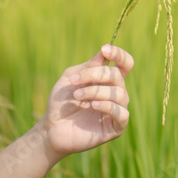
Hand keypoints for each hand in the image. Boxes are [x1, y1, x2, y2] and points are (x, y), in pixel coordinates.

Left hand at [38, 44, 132, 158]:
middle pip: (117, 76)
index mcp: (108, 81)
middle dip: (95, 75)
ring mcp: (117, 110)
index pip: (125, 64)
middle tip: (74, 81)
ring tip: (77, 96)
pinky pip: (121, 113)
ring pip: (119, 94)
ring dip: (95, 91)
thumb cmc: (61, 102)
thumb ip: (88, 66)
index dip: (119, 55)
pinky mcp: (116, 128)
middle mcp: (116, 94)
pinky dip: (108, 106)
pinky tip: (93, 105)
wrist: (52, 127)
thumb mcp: (71, 78)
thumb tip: (104, 52)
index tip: (104, 49)